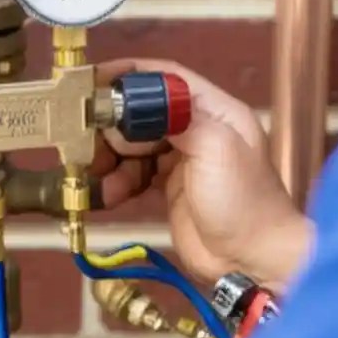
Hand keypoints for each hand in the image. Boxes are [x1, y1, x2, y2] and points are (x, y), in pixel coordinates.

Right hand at [92, 59, 311, 290]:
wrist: (251, 262)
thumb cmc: (243, 202)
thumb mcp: (216, 148)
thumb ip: (176, 119)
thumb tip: (130, 108)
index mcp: (215, 111)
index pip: (167, 78)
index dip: (129, 75)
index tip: (92, 82)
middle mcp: (198, 129)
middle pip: (144, 111)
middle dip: (113, 123)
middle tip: (86, 138)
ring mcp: (183, 159)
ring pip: (134, 143)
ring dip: (110, 155)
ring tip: (96, 172)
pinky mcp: (169, 187)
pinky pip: (134, 173)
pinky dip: (117, 180)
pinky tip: (109, 194)